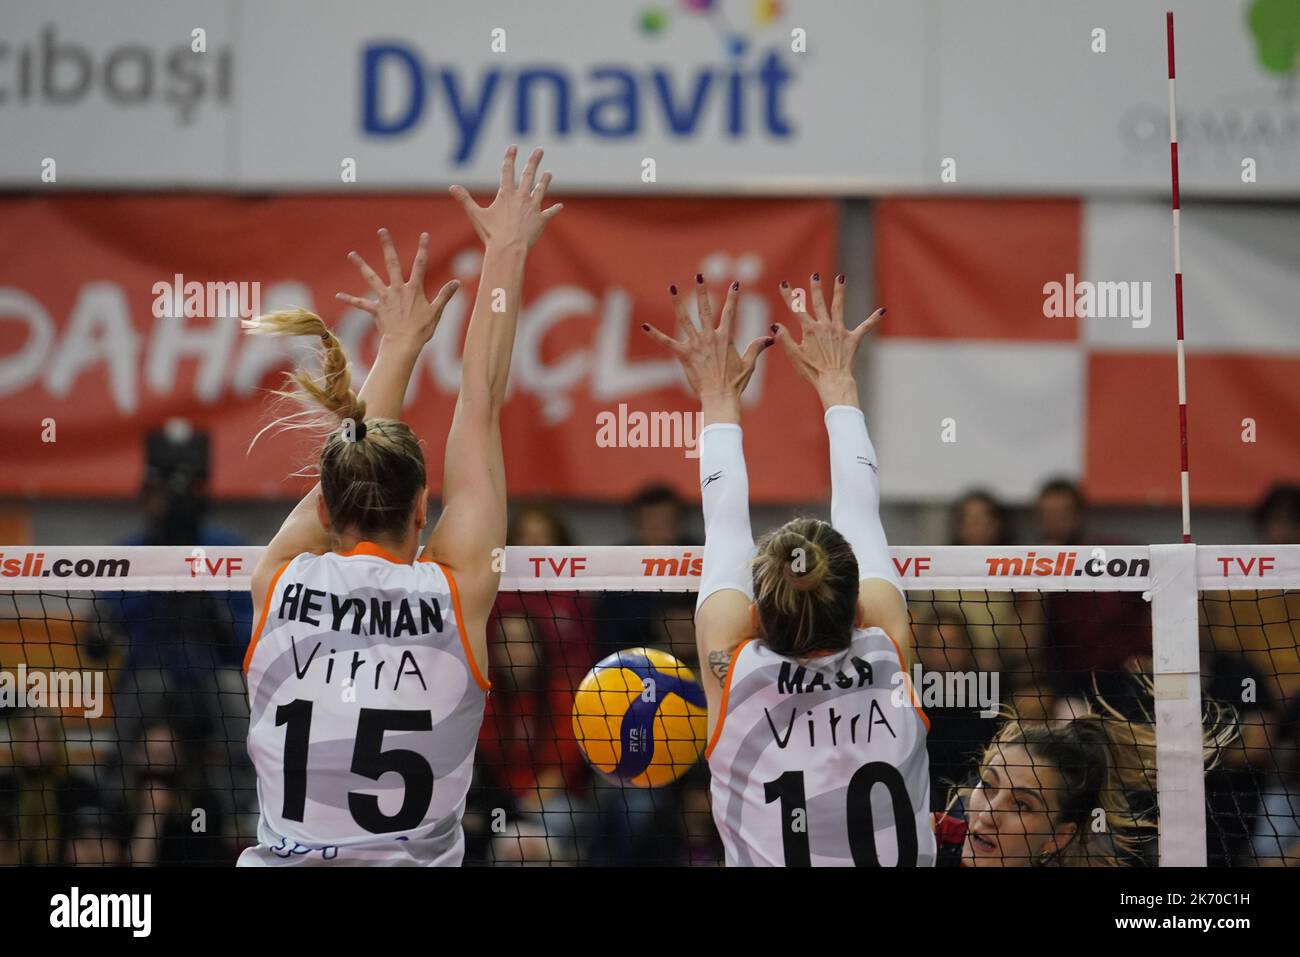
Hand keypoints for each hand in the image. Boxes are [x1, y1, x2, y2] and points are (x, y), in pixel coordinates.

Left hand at [336, 229, 459, 346]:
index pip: (420, 264)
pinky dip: (350, 300)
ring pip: (371, 278)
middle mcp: (398, 289)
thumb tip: (456, 282)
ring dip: (361, 266)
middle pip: (392, 263)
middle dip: (387, 246)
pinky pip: (361, 304)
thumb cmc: (422, 330)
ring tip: (352, 254)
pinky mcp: (376, 310)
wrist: (404, 344)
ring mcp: (385, 299)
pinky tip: (338, 295)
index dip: (424, 249)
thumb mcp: (437, 312)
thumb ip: (445, 295)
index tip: (425, 235)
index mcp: (414, 289)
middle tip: (382, 231)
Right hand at [450, 145, 562, 250]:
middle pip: (528, 175)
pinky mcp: (541, 220)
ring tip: (549, 173)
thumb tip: (452, 187)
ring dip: (545, 181)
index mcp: (506, 194)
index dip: (510, 158)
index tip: (513, 147)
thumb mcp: (475, 215)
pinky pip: (549, 213)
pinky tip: (560, 206)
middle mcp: (521, 198)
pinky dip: (554, 210)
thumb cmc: (491, 234)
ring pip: (540, 191)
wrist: (509, 249)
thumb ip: (465, 199)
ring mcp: (533, 208)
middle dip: (534, 161)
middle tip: (539, 150)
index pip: (507, 171)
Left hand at [641, 278, 772, 404]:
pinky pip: (667, 343)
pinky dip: (655, 335)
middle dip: (702, 291)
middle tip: (699, 276)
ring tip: (673, 287)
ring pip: (685, 319)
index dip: (733, 297)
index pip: (730, 312)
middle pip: (705, 309)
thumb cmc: (735, 383)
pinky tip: (645, 326)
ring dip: (678, 303)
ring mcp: (696, 345)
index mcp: (726, 338)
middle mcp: (710, 337)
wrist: (721, 397)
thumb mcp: (749, 364)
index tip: (735, 284)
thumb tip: (770, 337)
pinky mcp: (684, 355)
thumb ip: (756, 348)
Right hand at [774, 272, 883, 408]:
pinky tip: (882, 311)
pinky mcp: (853, 339)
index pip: (796, 309)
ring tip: (841, 277)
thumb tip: (774, 325)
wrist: (833, 380)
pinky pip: (865, 327)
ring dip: (839, 291)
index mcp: (810, 330)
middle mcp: (825, 326)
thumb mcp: (794, 355)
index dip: (788, 296)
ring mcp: (840, 331)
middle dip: (816, 288)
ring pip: (839, 307)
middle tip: (815, 275)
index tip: (783, 283)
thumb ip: (784, 338)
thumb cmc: (812, 371)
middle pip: (819, 303)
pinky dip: (873, 319)